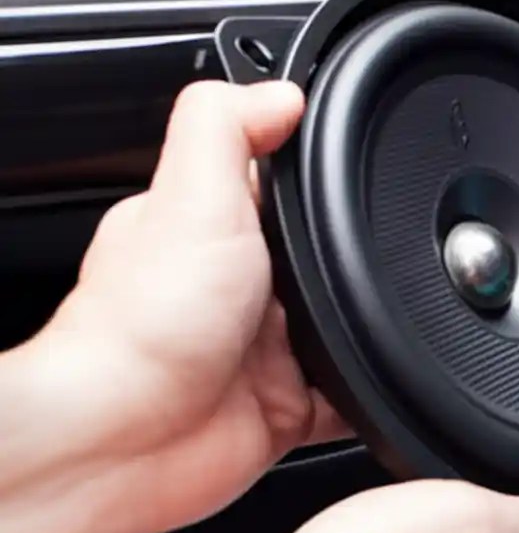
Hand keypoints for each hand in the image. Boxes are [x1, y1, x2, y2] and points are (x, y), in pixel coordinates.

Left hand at [0, 81, 346, 532]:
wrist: (128, 441)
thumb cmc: (143, 328)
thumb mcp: (190, 195)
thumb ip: (227, 128)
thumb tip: (279, 91)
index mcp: (205, 231)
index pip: (276, 187)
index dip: (316, 180)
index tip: (352, 173)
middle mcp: (233, 291)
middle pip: (322, 261)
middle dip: (352, 263)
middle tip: (368, 259)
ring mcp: (261, 351)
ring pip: (342, 327)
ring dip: (363, 326)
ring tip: (370, 318)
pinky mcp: (283, 409)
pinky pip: (347, 396)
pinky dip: (368, 391)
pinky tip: (376, 379)